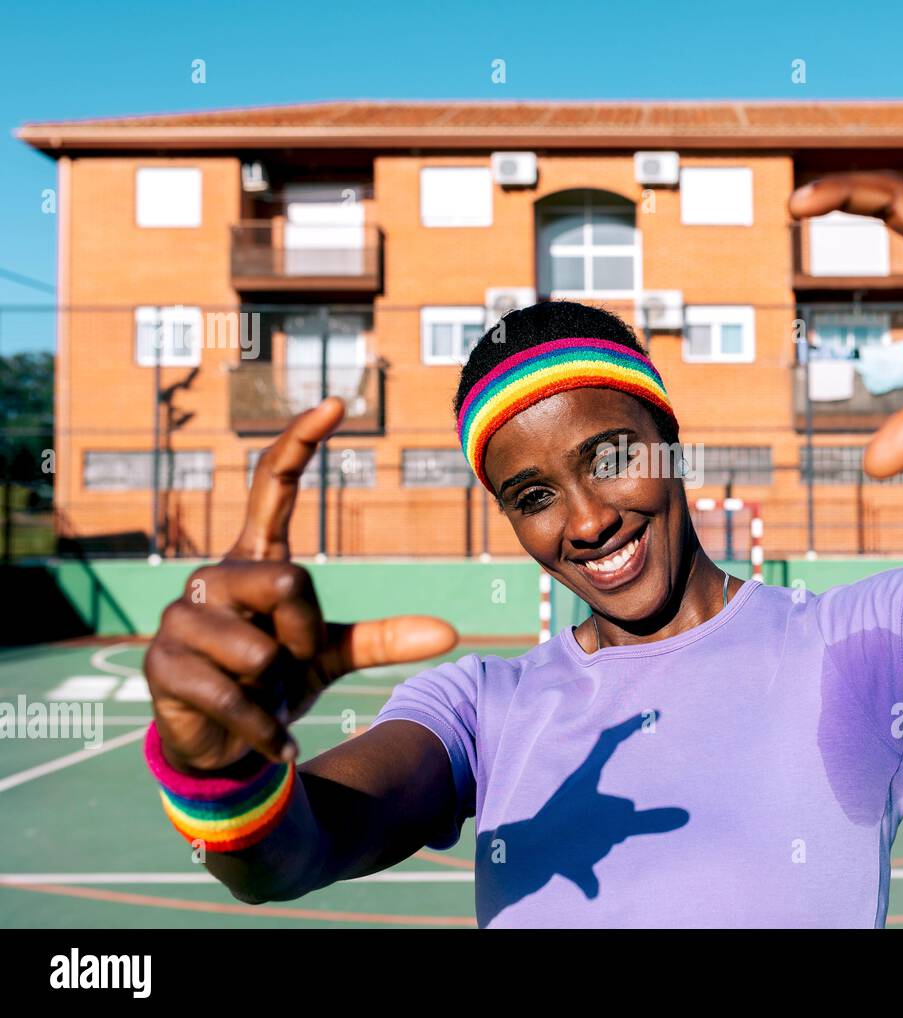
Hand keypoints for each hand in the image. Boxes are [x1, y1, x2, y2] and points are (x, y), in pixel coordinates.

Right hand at [143, 398, 457, 771]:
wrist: (226, 744)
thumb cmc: (277, 682)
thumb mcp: (331, 654)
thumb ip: (383, 638)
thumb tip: (451, 634)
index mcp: (255, 560)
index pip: (273, 485)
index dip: (301, 443)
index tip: (338, 402)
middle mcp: (213, 576)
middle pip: (287, 580)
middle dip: (304, 632)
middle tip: (291, 662)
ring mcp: (180, 619)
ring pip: (258, 647)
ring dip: (278, 685)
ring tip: (263, 694)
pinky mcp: (163, 667)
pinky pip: (235, 697)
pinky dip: (266, 729)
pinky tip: (275, 743)